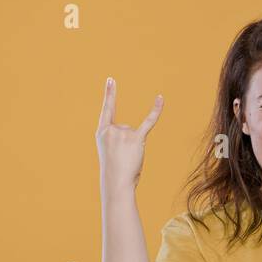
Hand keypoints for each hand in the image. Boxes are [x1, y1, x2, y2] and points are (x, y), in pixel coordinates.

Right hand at [96, 77, 163, 191]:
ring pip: (134, 134)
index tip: (111, 80)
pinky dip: (156, 110)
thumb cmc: (114, 171)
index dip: (109, 94)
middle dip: (126, 144)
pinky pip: (148, 121)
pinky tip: (160, 98)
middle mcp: (111, 129)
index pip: (107, 109)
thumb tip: (135, 134)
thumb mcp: (110, 152)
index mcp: (101, 132)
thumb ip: (120, 139)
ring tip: (128, 159)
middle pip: (125, 129)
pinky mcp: (136, 138)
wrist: (116, 182)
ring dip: (134, 147)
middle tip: (121, 158)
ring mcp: (123, 133)